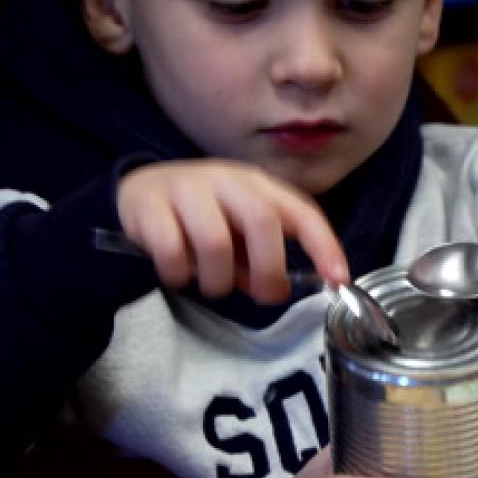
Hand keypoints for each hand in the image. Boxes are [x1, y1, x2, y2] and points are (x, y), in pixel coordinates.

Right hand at [117, 159, 349, 303]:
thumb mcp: (240, 230)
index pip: (301, 212)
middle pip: (262, 222)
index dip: (324, 245)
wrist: (140, 194)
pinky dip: (178, 274)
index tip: (338, 279)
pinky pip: (172, 251)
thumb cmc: (203, 218)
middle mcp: (227, 181)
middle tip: (261, 296)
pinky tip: (177, 275)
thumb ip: (264, 255)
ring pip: (215, 242)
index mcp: (258, 186)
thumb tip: (279, 289)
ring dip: (218, 280)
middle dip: (269, 269)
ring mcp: (186, 189)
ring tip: (211, 285)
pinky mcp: (149, 206)